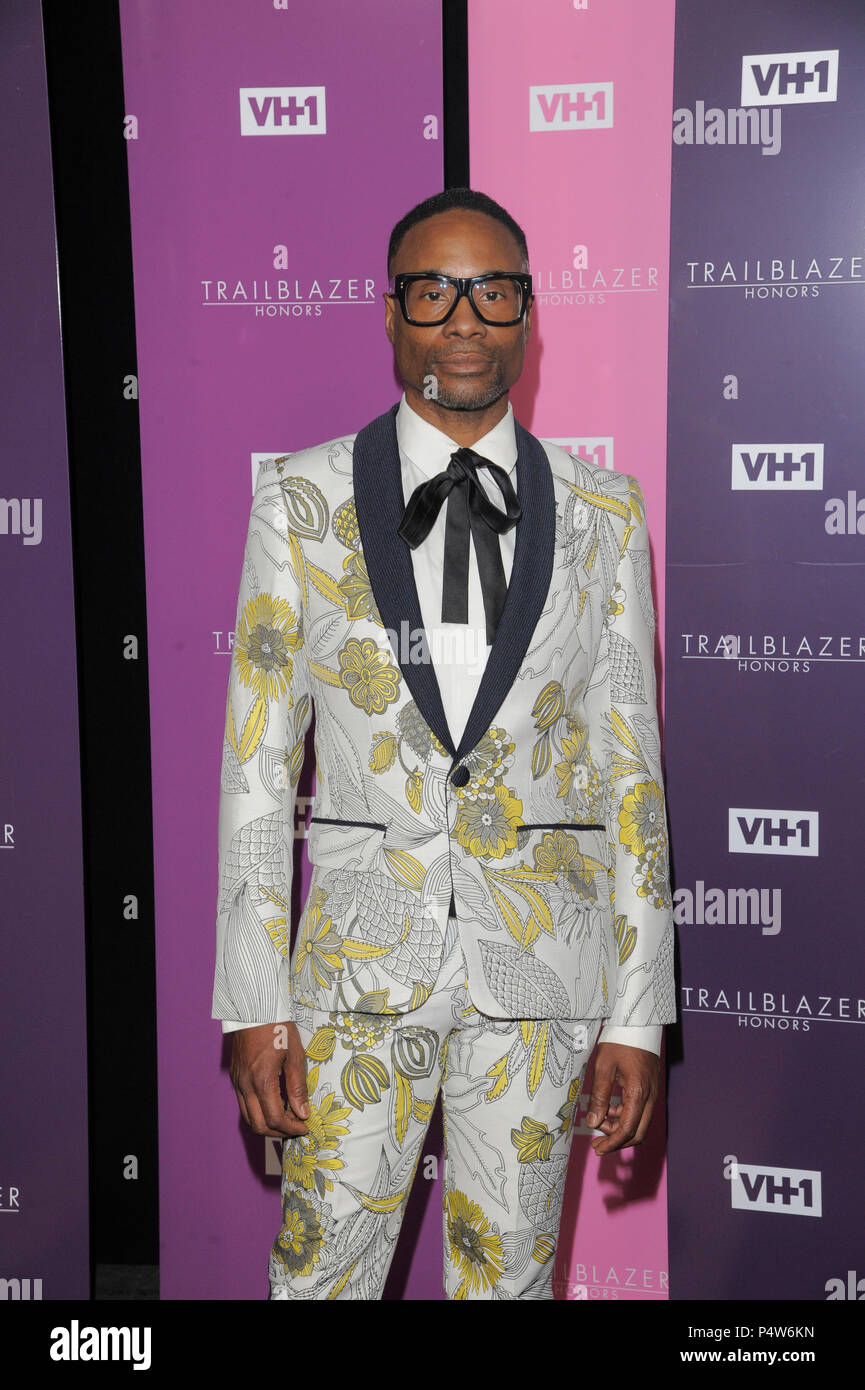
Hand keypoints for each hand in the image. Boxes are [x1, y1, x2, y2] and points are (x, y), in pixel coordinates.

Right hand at [229, 1021, 309, 1137]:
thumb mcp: (295, 1054)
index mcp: (262, 1081)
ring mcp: (238, 1082)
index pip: (275, 1119)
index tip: (304, 1127)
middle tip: (296, 1127)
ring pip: (248, 1117)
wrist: (254, 1009)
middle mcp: (246, 1085)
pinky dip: (258, 1111)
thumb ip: (297, 1086)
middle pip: (258, 1125)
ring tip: (286, 1118)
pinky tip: (274, 1103)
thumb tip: (303, 1112)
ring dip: (267, 1124)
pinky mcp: (235, 1077)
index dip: (291, 1129)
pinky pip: (244, 1104)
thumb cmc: (277, 1027)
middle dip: (279, 1132)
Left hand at [585, 1042, 658, 1154]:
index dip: (612, 1143)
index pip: (628, 1129)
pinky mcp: (650, 1089)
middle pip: (637, 1132)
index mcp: (638, 1093)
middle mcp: (650, 1097)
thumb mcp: (603, 1068)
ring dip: (620, 1129)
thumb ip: (599, 1097)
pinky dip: (625, 1117)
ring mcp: (652, 1093)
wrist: (637, 1025)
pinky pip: (640, 1112)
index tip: (598, 1149)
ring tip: (599, 1120)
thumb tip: (593, 1122)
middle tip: (598, 1145)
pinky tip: (609, 1110)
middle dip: (617, 1141)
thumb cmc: (619, 1042)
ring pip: (640, 1124)